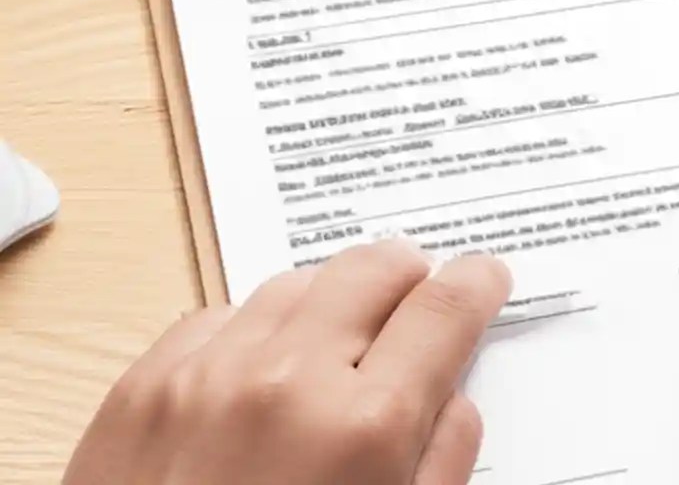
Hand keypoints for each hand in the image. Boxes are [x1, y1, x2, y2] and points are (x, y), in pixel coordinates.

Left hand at [63, 243, 511, 484]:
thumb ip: (443, 460)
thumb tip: (452, 396)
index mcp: (367, 429)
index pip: (444, 310)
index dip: (476, 282)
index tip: (483, 275)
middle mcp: (288, 383)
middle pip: (373, 269)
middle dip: (409, 274)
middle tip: (419, 292)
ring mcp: (207, 376)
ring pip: (298, 282)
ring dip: (335, 295)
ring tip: (342, 333)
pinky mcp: (144, 386)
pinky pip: (220, 316)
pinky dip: (257, 327)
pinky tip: (265, 366)